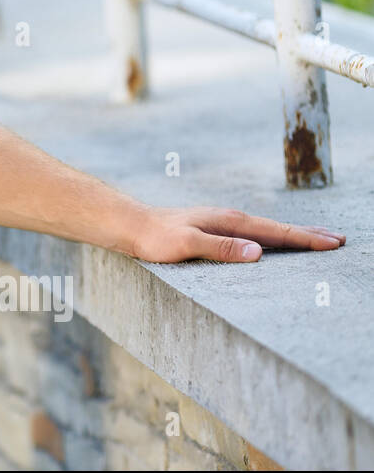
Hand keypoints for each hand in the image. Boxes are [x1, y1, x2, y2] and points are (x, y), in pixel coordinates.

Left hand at [125, 206, 345, 262]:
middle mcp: (230, 219)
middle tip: (340, 239)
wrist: (132, 225)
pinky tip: (274, 243)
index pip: (277, 232)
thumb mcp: (187, 245)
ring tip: (316, 238)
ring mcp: (223, 223)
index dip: (306, 239)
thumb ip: (221, 248)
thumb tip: (259, 252)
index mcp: (229, 222)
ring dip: (293, 235)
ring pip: (267, 230)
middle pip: (278, 228)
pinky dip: (272, 237)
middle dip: (309, 234)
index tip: (334, 243)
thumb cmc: (155, 238)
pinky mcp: (214, 229)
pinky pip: (254, 233)